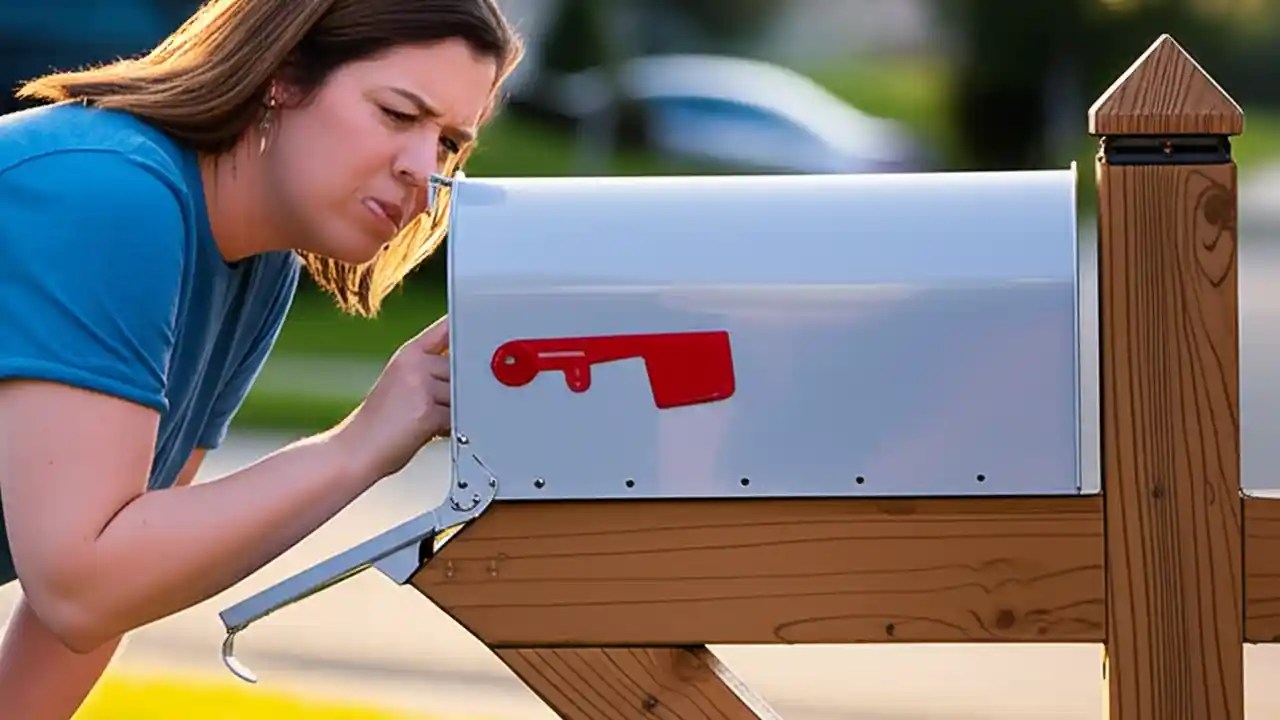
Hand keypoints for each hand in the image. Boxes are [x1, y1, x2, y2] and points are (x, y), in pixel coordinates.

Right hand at [332, 315, 450, 480]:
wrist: (356, 448)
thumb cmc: (380, 422)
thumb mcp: (401, 383)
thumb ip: (430, 372)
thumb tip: (464, 373)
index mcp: (409, 355)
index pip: (445, 331)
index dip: (464, 328)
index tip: (479, 325)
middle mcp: (415, 365)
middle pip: (462, 369)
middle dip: (456, 390)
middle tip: (432, 406)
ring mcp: (421, 386)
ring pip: (461, 394)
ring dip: (453, 411)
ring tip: (427, 420)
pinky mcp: (427, 411)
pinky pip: (457, 416)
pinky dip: (451, 428)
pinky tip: (431, 431)